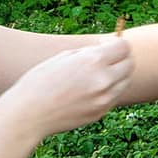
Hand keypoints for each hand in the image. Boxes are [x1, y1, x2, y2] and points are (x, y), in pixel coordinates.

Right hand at [0, 37, 133, 137]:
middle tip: (106, 59)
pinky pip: (114, 97)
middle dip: (121, 58)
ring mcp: (104, 99)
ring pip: (125, 82)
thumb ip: (86, 53)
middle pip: (130, 64)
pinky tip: (91, 89)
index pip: (124, 46)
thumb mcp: (62, 58)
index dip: (116, 43)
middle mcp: (103, 80)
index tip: (103, 45)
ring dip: (116, 75)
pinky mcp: (100, 113)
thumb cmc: (39, 82)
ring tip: (96, 74)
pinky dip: (109, 90)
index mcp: (93, 61)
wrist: (27, 115)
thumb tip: (103, 50)